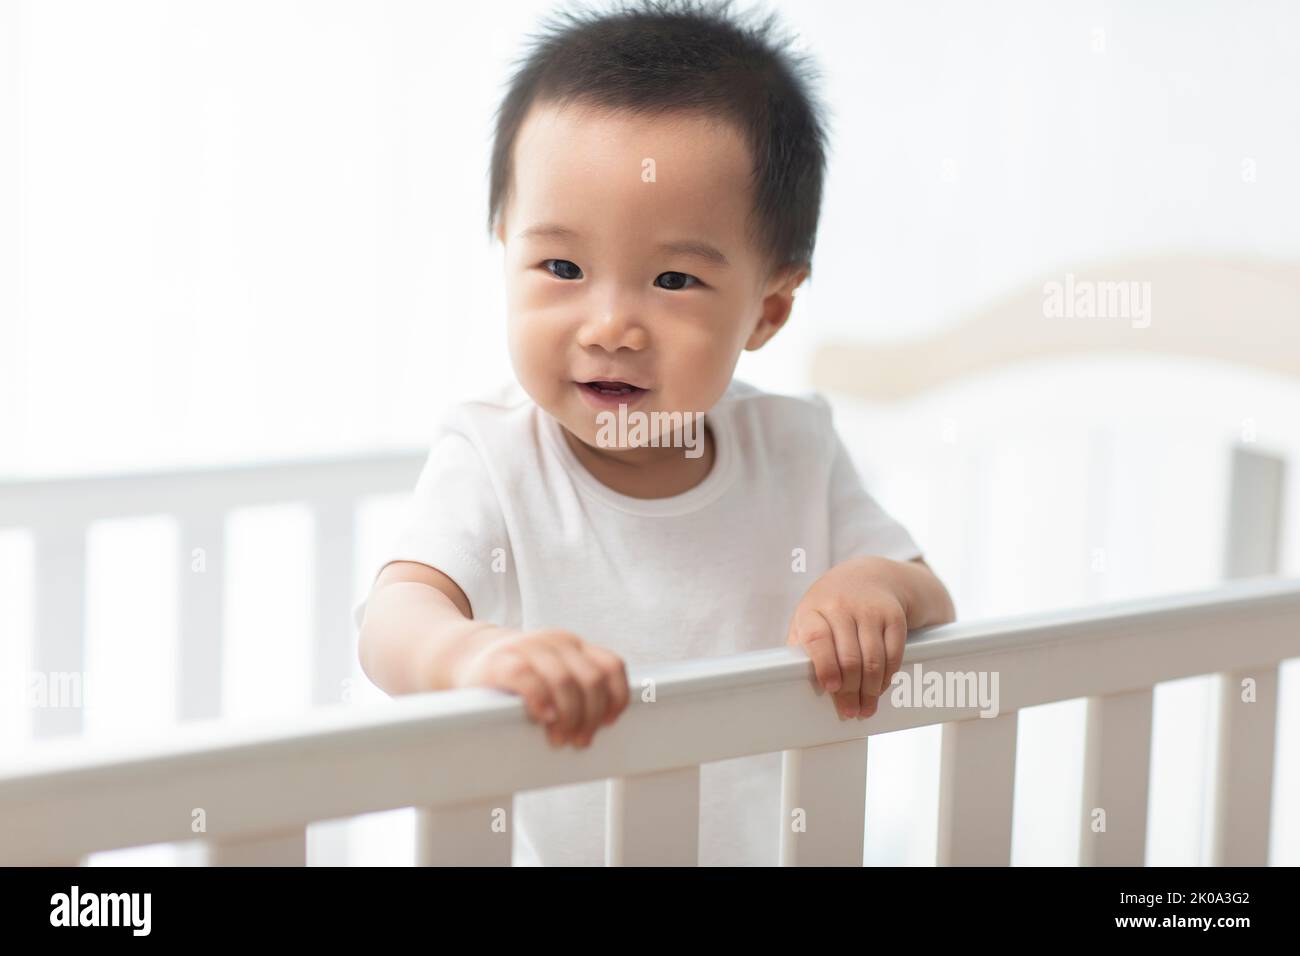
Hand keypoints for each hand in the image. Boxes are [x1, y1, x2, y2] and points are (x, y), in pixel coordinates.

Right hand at [450, 627, 629, 747]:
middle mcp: (556, 641)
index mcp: (574, 645)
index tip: (609, 723)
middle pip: (591, 680)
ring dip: (569, 717)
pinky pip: (529, 679)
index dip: (617, 697)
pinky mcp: (503, 661)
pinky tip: (544, 718)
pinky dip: (541, 701)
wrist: (467, 656)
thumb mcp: (553, 670)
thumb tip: (607, 722)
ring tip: (560, 739)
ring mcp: (529, 647)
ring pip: (565, 681)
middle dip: (590, 716)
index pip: (611, 666)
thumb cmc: (518, 673)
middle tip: (580, 740)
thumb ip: (578, 684)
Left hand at [785, 558, 908, 719]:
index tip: (830, 688)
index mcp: (814, 609)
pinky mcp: (893, 617)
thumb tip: (791, 679)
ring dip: (870, 690)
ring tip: (865, 707)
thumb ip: (801, 644)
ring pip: (873, 660)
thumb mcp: (809, 615)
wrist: (870, 576)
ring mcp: (870, 611)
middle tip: (849, 710)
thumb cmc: (831, 605)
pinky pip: (893, 654)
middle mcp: (842, 607)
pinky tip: (879, 688)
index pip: (818, 638)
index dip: (825, 665)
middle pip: (849, 657)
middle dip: (850, 690)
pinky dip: (887, 677)